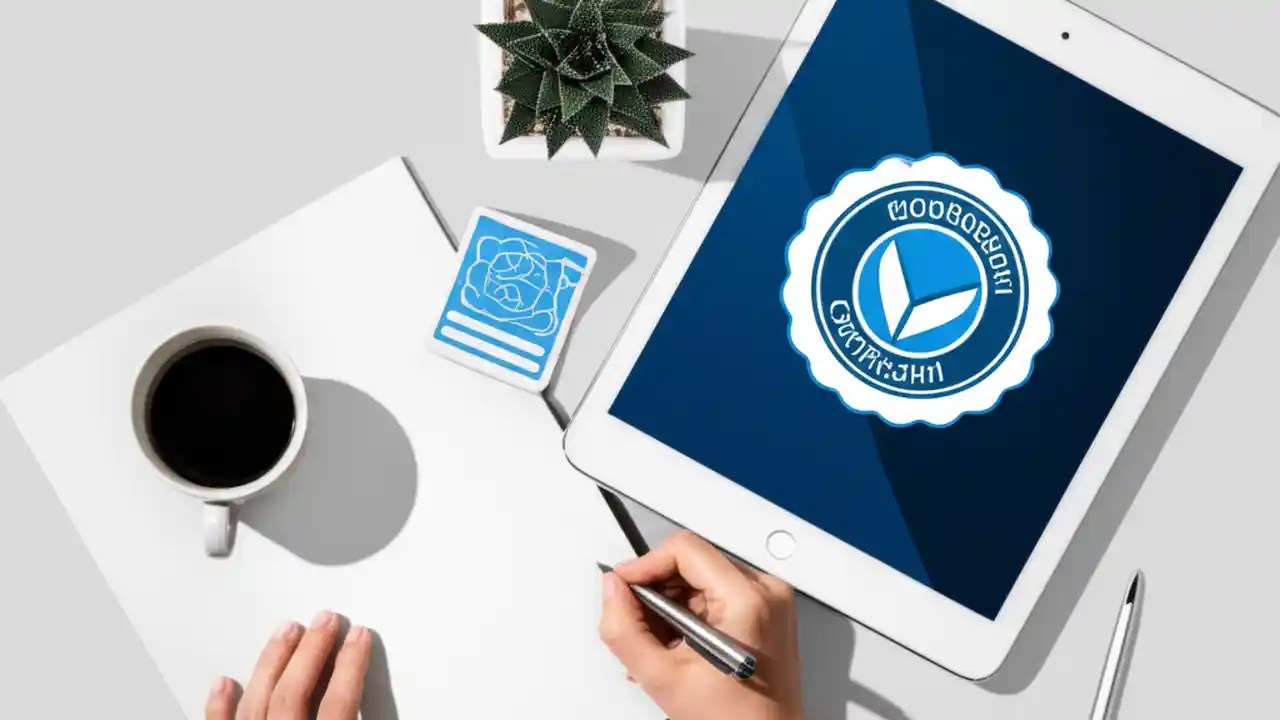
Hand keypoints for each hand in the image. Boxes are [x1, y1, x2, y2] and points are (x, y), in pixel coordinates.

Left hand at [206, 611, 371, 719]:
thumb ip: (355, 717)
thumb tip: (379, 707)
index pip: (338, 704)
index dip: (352, 666)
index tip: (359, 637)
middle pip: (293, 693)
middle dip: (311, 651)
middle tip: (325, 621)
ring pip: (255, 700)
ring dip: (272, 661)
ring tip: (287, 630)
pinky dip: (220, 704)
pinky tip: (224, 682)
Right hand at [600, 531, 804, 719]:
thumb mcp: (662, 678)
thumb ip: (625, 629)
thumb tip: (613, 590)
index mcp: (747, 600)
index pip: (684, 550)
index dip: (645, 564)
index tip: (624, 585)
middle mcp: (766, 591)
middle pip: (693, 561)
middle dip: (657, 590)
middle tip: (637, 624)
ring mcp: (770, 600)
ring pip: (702, 577)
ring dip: (671, 605)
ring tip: (659, 644)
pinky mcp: (768, 610)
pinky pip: (718, 593)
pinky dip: (691, 613)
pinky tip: (678, 645)